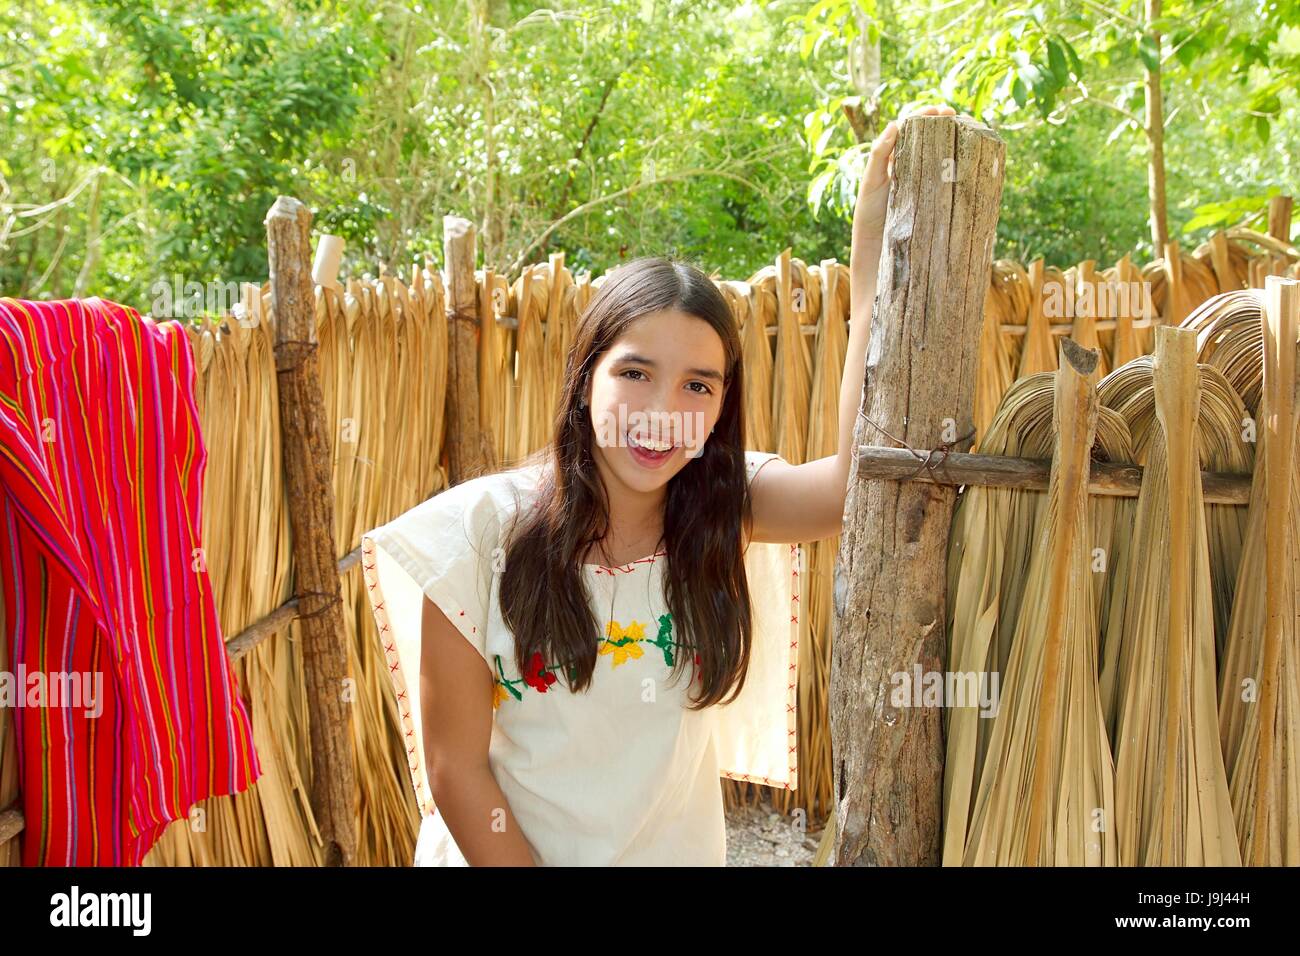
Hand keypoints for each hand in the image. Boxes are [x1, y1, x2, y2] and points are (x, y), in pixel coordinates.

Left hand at [854, 103, 956, 242]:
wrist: (877, 247)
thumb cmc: (870, 214)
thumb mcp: (871, 182)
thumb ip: (879, 155)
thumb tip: (894, 124)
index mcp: (895, 158)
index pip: (911, 129)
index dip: (925, 115)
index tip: (940, 110)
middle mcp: (911, 166)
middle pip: (930, 137)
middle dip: (944, 122)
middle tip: (955, 115)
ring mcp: (924, 181)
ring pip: (941, 154)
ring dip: (955, 139)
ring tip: (967, 129)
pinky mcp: (934, 198)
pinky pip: (948, 178)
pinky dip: (960, 165)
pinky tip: (970, 158)